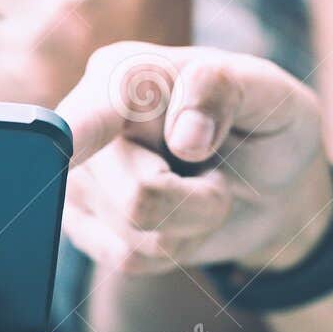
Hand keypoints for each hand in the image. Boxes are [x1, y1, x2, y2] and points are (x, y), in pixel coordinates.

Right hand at [56, 42, 332, 276]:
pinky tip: (179, 214)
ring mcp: (78, 174)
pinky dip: (173, 247)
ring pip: (136, 232)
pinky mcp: (79, 223)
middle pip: (138, 195)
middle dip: (200, 200)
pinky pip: (129, 258)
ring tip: (199, 188)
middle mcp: (89, 120)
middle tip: (215, 169)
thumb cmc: (263, 126)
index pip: (98, 106)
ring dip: (191, 225)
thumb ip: (225, 90)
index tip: (60, 144)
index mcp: (130, 72)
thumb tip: (183, 138)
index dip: (79, 130)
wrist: (262, 183)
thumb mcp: (271, 93)